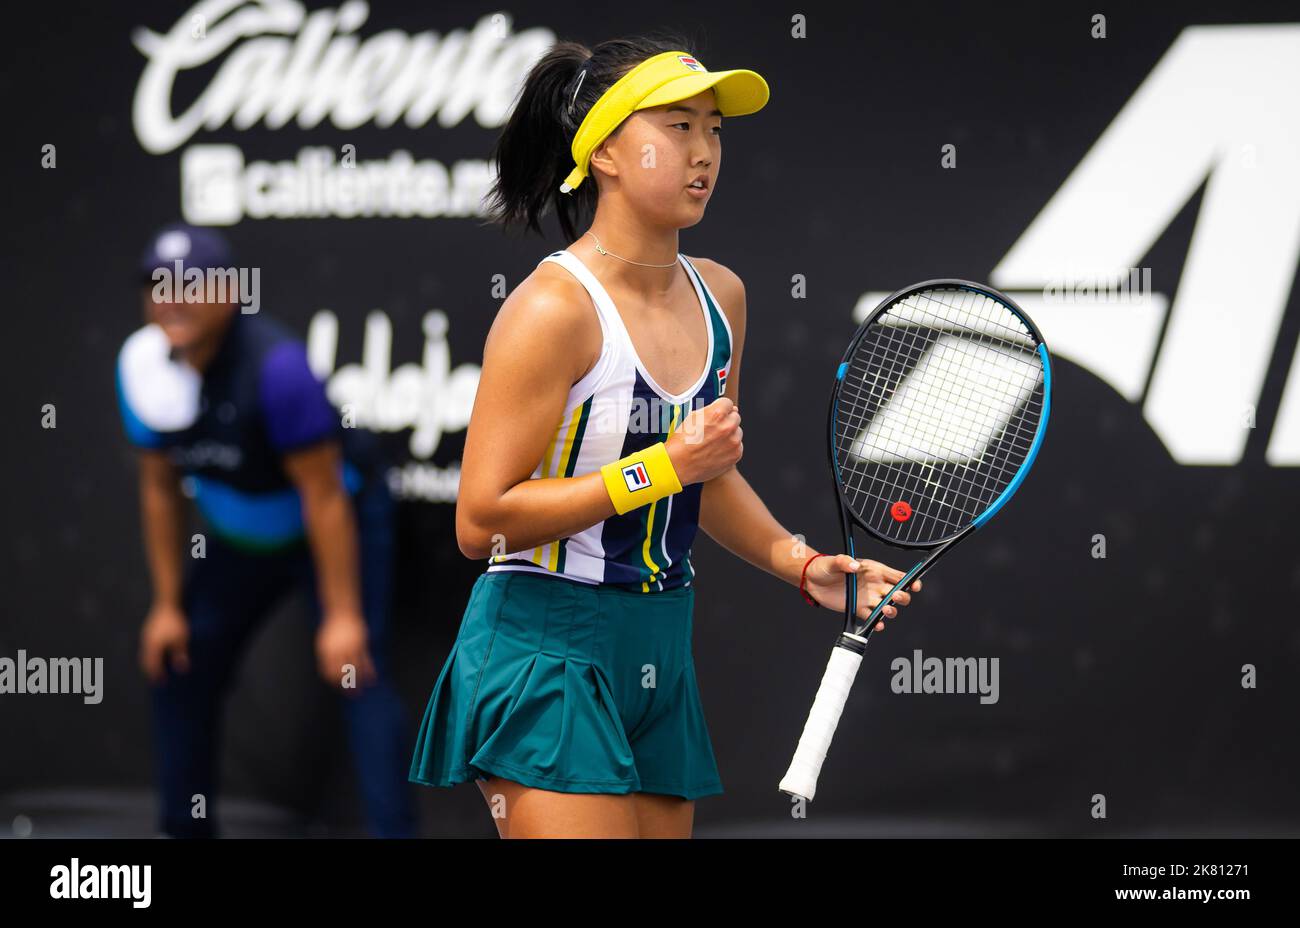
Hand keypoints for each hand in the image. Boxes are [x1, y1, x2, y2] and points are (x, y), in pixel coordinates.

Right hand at [139, 603, 190, 682]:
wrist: (167, 602)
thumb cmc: (176, 621)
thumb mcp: (181, 638)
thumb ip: (181, 654)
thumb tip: (182, 669)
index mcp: (153, 646)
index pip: (152, 665)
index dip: (157, 674)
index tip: (161, 683)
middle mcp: (147, 642)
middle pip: (146, 660)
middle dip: (151, 670)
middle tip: (156, 679)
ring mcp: (147, 635)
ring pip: (146, 653)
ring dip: (150, 662)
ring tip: (157, 668)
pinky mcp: (150, 630)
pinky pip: (148, 646)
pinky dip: (152, 653)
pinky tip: (158, 653)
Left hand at [315, 610, 376, 691]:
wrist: (342, 613)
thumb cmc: (332, 628)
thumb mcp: (324, 644)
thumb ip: (327, 657)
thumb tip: (329, 673)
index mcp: (327, 652)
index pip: (329, 673)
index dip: (335, 683)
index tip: (340, 689)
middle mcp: (338, 652)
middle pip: (342, 674)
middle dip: (347, 686)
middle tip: (352, 695)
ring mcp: (350, 648)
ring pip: (355, 669)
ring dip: (359, 681)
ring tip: (362, 690)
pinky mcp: (361, 645)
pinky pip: (366, 661)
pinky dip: (369, 671)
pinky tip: (372, 678)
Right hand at [665, 397, 742, 484]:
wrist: (678, 465)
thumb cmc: (682, 442)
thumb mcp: (691, 417)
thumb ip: (710, 410)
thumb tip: (726, 409)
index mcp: (717, 414)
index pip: (728, 403)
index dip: (720, 409)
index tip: (716, 415)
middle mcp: (728, 426)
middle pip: (735, 417)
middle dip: (726, 422)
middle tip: (713, 431)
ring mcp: (733, 442)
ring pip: (737, 432)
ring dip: (729, 435)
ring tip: (712, 443)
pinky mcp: (735, 455)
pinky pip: (737, 446)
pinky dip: (729, 448)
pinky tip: (716, 451)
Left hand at [802, 554, 921, 630]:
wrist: (812, 580)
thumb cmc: (825, 566)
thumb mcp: (834, 561)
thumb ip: (844, 562)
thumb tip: (854, 566)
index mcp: (874, 570)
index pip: (898, 575)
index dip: (910, 580)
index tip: (915, 586)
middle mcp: (875, 585)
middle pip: (899, 593)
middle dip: (902, 597)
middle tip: (895, 597)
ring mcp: (869, 599)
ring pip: (888, 608)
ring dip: (891, 611)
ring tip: (885, 610)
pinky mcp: (859, 610)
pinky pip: (872, 619)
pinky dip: (877, 623)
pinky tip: (877, 624)